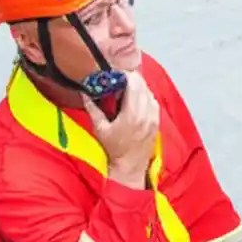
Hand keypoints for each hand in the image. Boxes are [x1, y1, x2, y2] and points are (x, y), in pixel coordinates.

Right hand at [83, 70, 158, 188]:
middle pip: (142, 84)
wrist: (130, 166)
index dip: (124, 74)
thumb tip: (84, 92)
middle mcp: (147, 113)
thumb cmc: (114, 149)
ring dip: (138, 87)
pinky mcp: (157, 121)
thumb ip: (92, 108)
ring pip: (149, 91)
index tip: (114, 74)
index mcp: (132, 113)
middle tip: (118, 80)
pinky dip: (145, 96)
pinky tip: (135, 100)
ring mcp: (154, 117)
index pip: (134, 82)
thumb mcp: (100, 128)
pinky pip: (153, 101)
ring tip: (126, 90)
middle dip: (131, 79)